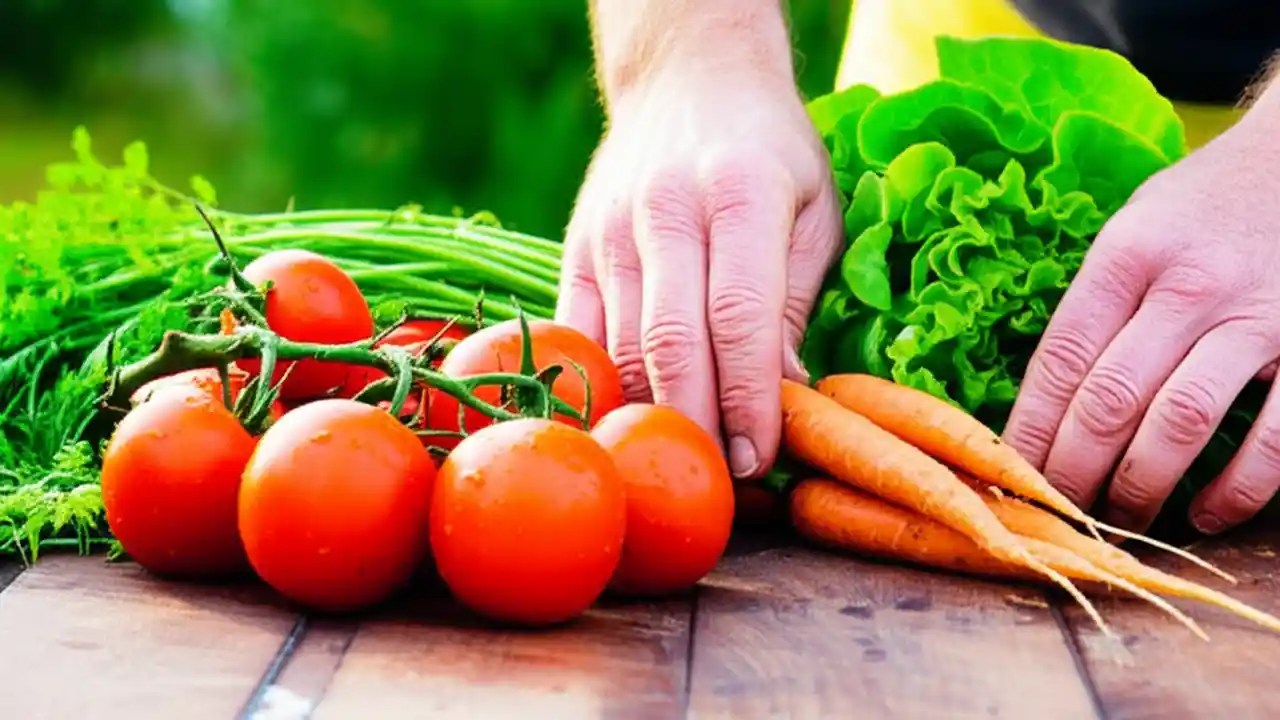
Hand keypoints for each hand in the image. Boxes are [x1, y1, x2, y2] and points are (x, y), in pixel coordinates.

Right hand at [555, 70, 840, 477]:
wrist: (686, 79)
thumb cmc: (768, 153)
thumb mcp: (812, 211)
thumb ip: (792, 302)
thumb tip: (784, 397)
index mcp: (740, 194)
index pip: (738, 317)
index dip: (748, 398)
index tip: (758, 459)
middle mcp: (665, 211)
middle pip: (671, 343)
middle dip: (696, 426)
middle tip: (719, 483)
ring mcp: (609, 231)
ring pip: (620, 347)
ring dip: (649, 419)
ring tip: (679, 466)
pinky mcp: (574, 250)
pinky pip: (579, 336)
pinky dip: (601, 389)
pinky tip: (625, 428)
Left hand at [1003, 110, 1279, 534]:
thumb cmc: (1206, 207)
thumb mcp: (1135, 230)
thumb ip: (1095, 305)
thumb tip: (1040, 402)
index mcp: (1127, 254)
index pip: (1059, 360)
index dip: (1028, 430)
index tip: (1007, 475)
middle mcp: (1188, 285)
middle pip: (1108, 401)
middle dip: (1072, 472)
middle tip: (1056, 512)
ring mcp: (1258, 317)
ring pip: (1180, 424)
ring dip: (1140, 488)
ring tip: (1118, 521)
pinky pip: (1273, 439)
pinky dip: (1234, 490)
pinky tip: (1203, 513)